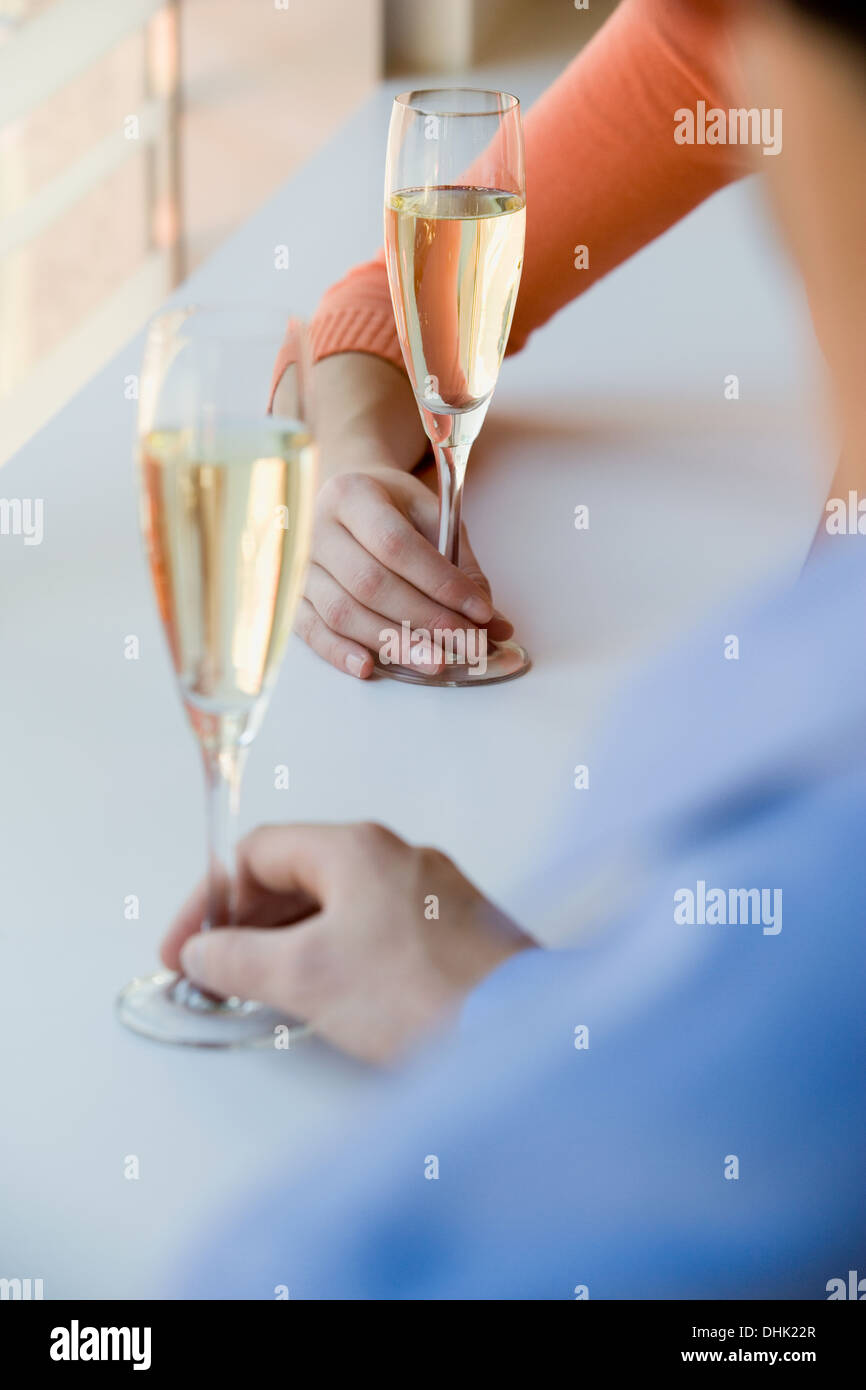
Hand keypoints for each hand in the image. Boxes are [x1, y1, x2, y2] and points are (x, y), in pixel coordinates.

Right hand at [161, 823, 531, 1062]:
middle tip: (215, 972)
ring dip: (287, 942)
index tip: (186, 947)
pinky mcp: (451, 931)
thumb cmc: (421, 993)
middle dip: (246, 924)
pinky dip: (333, 954)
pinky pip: (371, 928)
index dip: (209, 901)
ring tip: (260, 990)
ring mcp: (430, 892)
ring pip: (335, 904)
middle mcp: (396, 856)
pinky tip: (323, 996)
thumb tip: (203, 952)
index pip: (257, 852)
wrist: (521, 1031)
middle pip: (296, 875)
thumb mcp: (306, 976)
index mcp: (356, 847)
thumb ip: (239, 958)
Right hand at [296, 466, 513, 677]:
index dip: (440, 583)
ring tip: (434, 663)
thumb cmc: (392, 508)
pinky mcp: (288, 594)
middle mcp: (315, 526)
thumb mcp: (432, 518)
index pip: (396, 545)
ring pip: (341, 611)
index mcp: (353, 494)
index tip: (479, 612)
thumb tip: (494, 626)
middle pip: (369, 583)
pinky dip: (339, 652)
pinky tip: (369, 667)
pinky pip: (309, 629)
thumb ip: (463, 567)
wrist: (344, 498)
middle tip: (464, 646)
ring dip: (391, 643)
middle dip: (423, 620)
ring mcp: (296, 564)